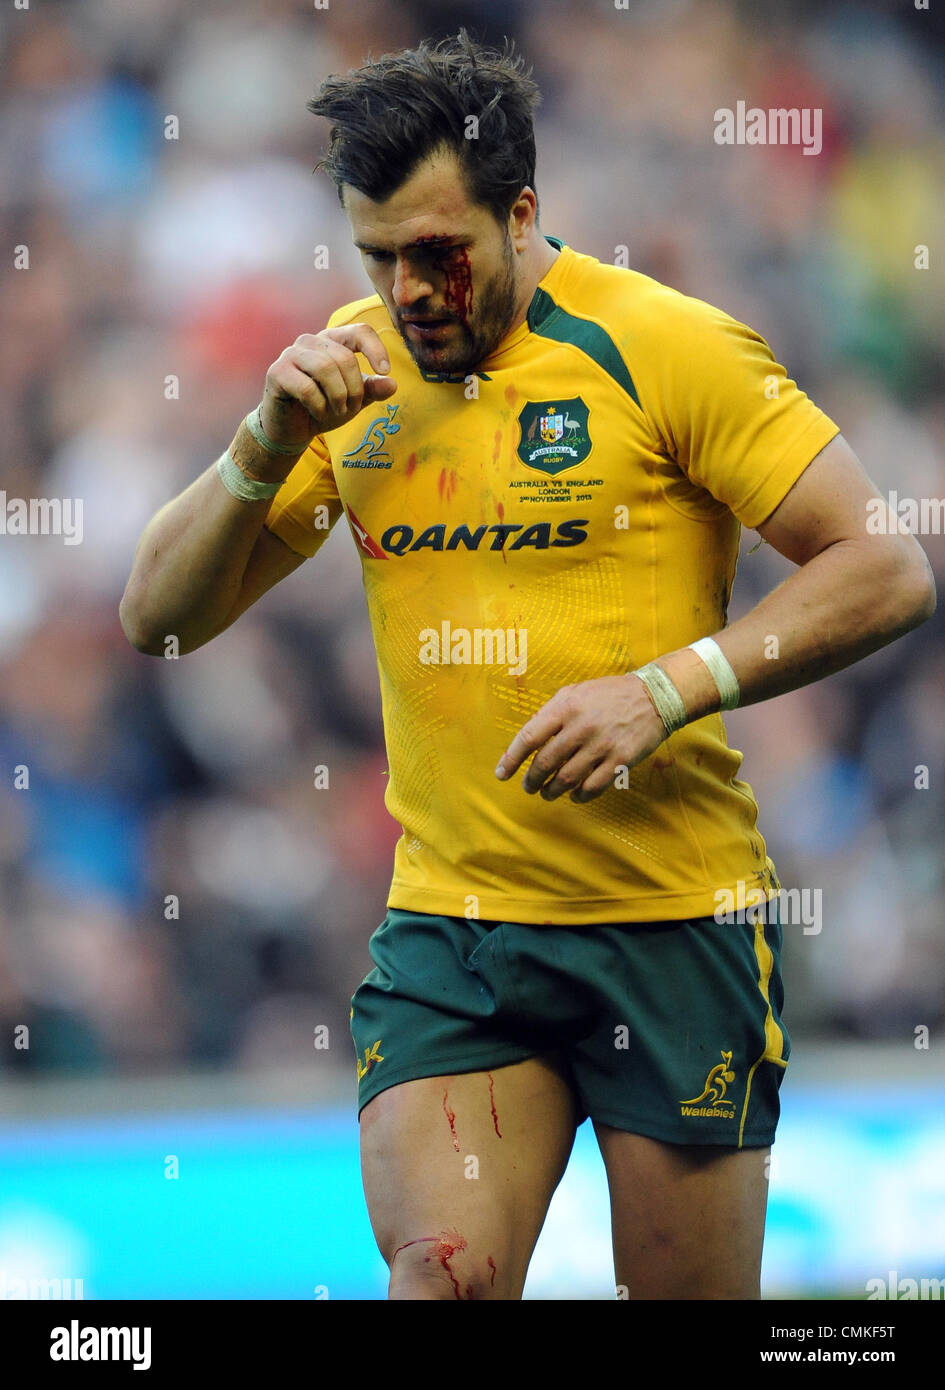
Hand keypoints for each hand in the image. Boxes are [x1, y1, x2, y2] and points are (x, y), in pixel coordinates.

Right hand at [259, 324, 396, 447]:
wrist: (290, 428)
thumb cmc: (323, 407)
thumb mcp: (354, 400)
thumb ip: (372, 390)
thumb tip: (392, 384)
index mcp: (333, 341)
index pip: (360, 331)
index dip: (376, 349)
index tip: (384, 371)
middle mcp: (311, 341)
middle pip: (345, 358)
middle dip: (354, 390)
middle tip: (350, 409)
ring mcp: (291, 354)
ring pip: (326, 369)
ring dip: (338, 397)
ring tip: (336, 411)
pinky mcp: (277, 372)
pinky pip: (307, 388)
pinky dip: (319, 406)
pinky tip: (318, 413)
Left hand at [494, 675, 667, 802]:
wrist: (654, 697)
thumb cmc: (608, 695)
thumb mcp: (574, 692)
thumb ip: (549, 713)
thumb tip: (527, 740)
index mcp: (566, 707)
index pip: (529, 737)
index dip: (511, 759)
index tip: (501, 774)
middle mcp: (581, 727)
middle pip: (546, 763)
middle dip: (532, 780)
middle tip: (528, 787)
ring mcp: (602, 745)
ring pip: (567, 779)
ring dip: (552, 791)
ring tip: (548, 793)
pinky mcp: (621, 760)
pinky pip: (593, 787)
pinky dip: (579, 795)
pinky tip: (575, 795)